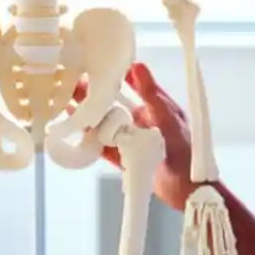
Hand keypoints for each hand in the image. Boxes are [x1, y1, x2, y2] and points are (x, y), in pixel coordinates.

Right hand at [72, 62, 197, 211]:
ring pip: (106, 125)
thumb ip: (152, 95)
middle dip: (95, 96)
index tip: (95, 64)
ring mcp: (133, 140)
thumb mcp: (168, 119)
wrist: (187, 190)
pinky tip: (75, 129)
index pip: (134, 87)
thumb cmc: (184, 150)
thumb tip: (137, 65)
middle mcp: (143, 122)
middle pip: (115, 105)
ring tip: (67, 103)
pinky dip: (90, 139)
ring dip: (89, 116)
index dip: (116, 76)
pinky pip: (104, 146)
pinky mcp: (126, 159)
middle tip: (72, 84)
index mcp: (157, 109)